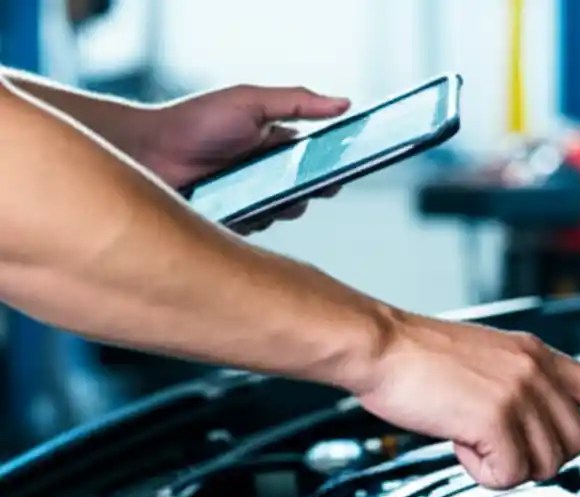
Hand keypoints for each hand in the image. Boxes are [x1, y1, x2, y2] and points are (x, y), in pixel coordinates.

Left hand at [138, 85, 349, 230]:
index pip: (318, 158)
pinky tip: (245, 204)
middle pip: (308, 189)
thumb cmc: (195, 121)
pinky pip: (261, 227)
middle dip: (313, 186)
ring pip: (287, 211)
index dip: (335, 162)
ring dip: (284, 203)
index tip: (347, 164)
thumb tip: (345, 103)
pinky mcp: (236, 221)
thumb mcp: (250, 101)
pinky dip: (258, 218)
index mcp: (277, 145)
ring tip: (267, 189)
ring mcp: (252, 199)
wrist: (147, 151)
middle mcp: (268, 174)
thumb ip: (298, 101)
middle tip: (310, 181)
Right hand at [354, 314, 579, 488]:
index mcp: (536, 354)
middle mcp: (537, 372)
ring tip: (469, 438)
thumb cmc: (417, 357)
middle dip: (538, 456)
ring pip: (544, 464)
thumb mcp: (485, 360)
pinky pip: (508, 474)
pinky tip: (459, 445)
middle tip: (494, 444)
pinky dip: (482, 472)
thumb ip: (519, 388)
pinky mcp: (497, 418)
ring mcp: (520, 394)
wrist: (381, 345)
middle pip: (574, 443)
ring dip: (506, 466)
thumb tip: (531, 431)